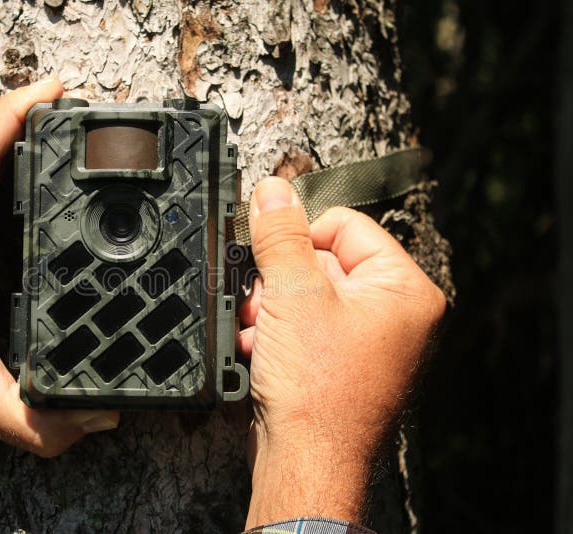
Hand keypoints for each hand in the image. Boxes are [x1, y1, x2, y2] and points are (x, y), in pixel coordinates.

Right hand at [238, 177, 445, 526]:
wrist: (306, 463)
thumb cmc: (318, 392)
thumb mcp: (293, 297)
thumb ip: (281, 237)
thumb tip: (272, 191)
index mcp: (403, 290)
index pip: (345, 226)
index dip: (300, 237)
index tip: (269, 253)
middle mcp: (392, 314)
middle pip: (321, 262)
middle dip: (279, 283)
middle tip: (262, 303)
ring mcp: (367, 342)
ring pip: (304, 296)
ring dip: (270, 309)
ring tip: (259, 333)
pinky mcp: (339, 363)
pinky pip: (302, 327)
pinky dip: (276, 334)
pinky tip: (260, 352)